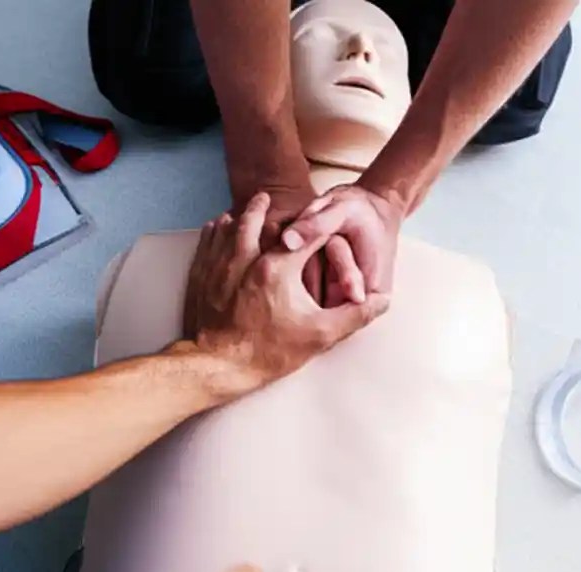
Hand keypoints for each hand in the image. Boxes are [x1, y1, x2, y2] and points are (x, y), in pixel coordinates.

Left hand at [185, 193, 390, 392]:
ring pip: (227, 228)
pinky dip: (213, 232)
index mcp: (277, 269)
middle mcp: (245, 260)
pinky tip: (216, 228)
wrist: (216, 367)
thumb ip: (352, 315)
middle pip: (254, 220)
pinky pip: (206, 244)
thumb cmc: (266, 353)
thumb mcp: (318, 336)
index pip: (304, 235)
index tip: (322, 215)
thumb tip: (379, 302)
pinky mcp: (201, 277)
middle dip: (263, 206)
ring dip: (238, 217)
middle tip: (266, 195)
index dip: (316, 223)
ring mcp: (219, 267)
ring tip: (242, 210)